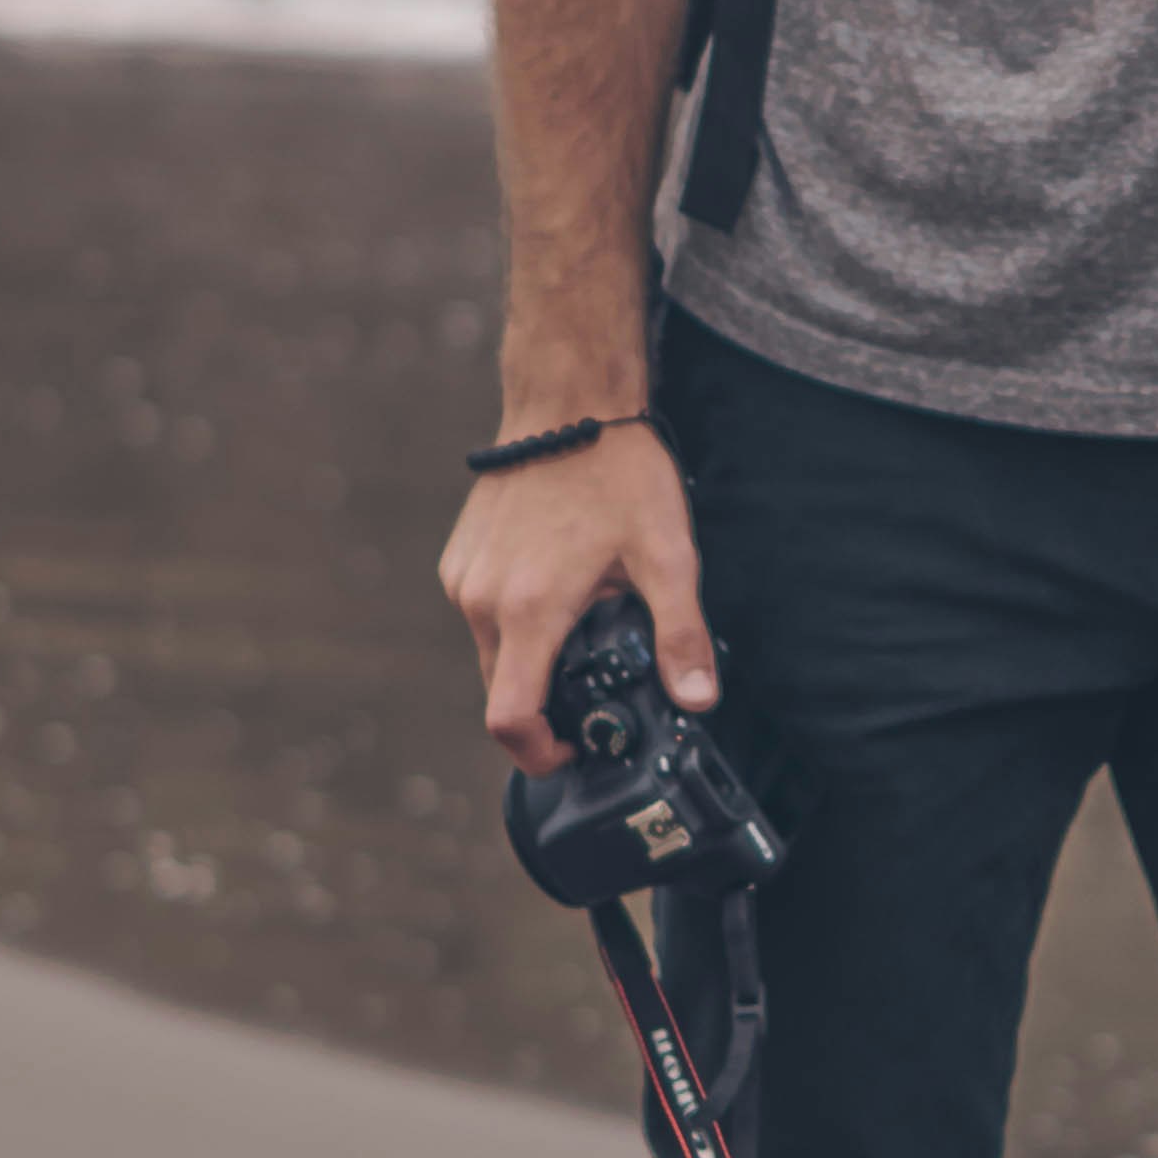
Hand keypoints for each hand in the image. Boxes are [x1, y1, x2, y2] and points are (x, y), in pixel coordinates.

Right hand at [439, 421, 717, 771]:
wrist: (567, 403)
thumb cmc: (617, 473)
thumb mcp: (667, 556)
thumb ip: (681, 635)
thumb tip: (698, 699)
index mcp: (529, 611)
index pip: (509, 719)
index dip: (538, 754)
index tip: (572, 750)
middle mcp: (482, 600)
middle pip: (502, 691)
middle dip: (544, 707)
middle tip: (595, 690)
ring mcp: (464, 578)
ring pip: (492, 652)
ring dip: (533, 659)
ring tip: (587, 624)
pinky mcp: (460, 558)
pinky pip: (482, 614)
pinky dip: (516, 622)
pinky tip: (560, 590)